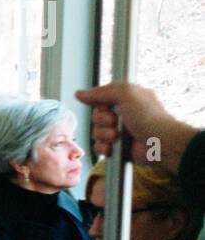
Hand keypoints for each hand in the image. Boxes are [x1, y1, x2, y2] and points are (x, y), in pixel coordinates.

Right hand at [75, 82, 197, 171]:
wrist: (160, 144)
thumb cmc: (150, 118)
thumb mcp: (127, 94)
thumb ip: (102, 91)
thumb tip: (80, 94)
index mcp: (126, 99)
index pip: (100, 98)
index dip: (99, 103)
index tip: (105, 106)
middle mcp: (122, 114)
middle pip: (96, 115)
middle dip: (102, 120)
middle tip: (115, 121)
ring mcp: (119, 131)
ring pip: (96, 132)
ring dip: (104, 135)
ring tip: (118, 136)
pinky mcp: (117, 147)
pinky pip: (99, 146)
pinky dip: (104, 147)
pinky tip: (114, 147)